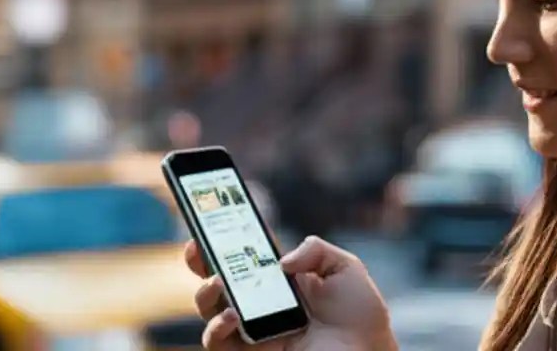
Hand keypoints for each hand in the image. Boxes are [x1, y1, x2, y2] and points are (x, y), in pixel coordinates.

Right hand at [186, 235, 398, 350]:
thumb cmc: (360, 315)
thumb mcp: (344, 268)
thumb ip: (315, 250)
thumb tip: (281, 261)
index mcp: (280, 279)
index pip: (244, 254)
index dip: (224, 238)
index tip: (209, 219)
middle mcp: (261, 302)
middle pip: (218, 279)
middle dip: (200, 260)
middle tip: (196, 247)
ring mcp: (254, 329)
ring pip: (210, 311)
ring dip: (205, 294)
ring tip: (218, 283)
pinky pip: (218, 344)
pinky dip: (215, 329)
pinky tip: (232, 317)